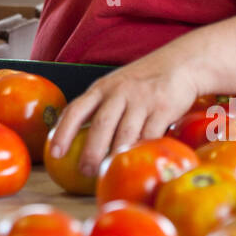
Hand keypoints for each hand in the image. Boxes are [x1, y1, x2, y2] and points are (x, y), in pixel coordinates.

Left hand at [47, 49, 200, 176]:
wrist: (180, 64)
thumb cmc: (142, 82)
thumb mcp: (115, 86)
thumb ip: (98, 106)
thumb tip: (72, 136)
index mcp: (102, 88)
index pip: (76, 109)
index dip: (63, 131)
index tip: (54, 153)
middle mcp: (119, 92)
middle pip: (101, 125)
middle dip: (91, 151)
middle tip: (85, 171)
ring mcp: (142, 100)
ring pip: (125, 133)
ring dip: (115, 155)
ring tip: (108, 172)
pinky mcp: (163, 108)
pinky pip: (151, 135)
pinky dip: (143, 150)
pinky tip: (137, 162)